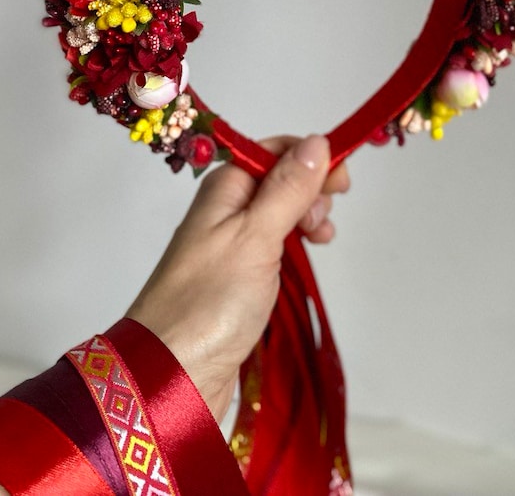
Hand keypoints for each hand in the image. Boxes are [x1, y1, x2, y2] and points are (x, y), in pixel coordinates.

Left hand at [126, 134, 349, 421]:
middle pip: (278, 179)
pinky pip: (273, 245)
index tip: (343, 181)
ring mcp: (230, 245)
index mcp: (224, 188)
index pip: (273, 151)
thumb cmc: (209, 300)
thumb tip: (316, 142)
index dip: (310, 158)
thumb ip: (287, 188)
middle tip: (323, 219)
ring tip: (321, 237)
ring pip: (279, 213)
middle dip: (310, 189)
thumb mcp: (255, 235)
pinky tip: (308, 254)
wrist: (171, 373)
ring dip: (306, 216)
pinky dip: (295, 244)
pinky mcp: (238, 279)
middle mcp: (224, 210)